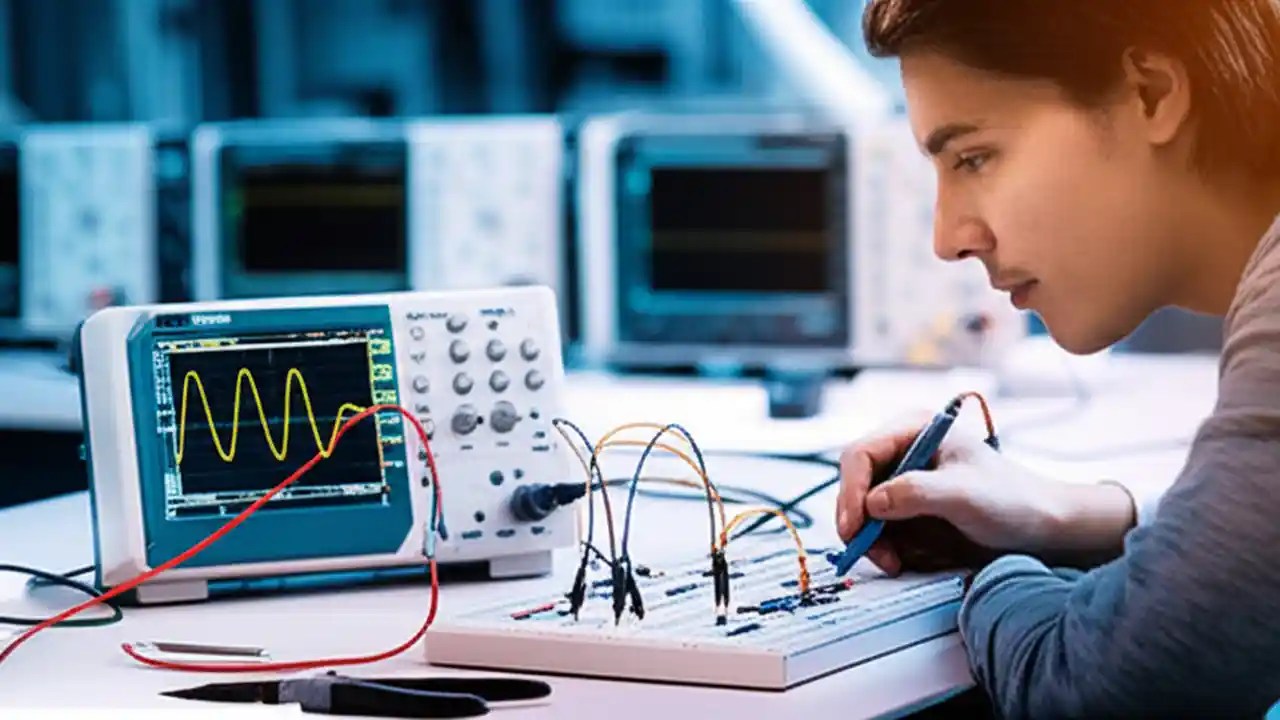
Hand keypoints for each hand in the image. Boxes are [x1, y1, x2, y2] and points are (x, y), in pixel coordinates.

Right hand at [835, 417, 1136, 574]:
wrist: (1045, 530)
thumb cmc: (1014, 501)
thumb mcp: (964, 494)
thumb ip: (915, 493)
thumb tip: (871, 503)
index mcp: (914, 430)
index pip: (861, 455)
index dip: (850, 490)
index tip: (854, 526)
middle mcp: (904, 453)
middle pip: (856, 485)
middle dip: (860, 522)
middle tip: (874, 553)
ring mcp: (906, 484)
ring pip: (863, 514)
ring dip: (873, 541)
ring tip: (896, 562)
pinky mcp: (910, 513)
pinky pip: (881, 532)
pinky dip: (886, 549)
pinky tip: (906, 560)